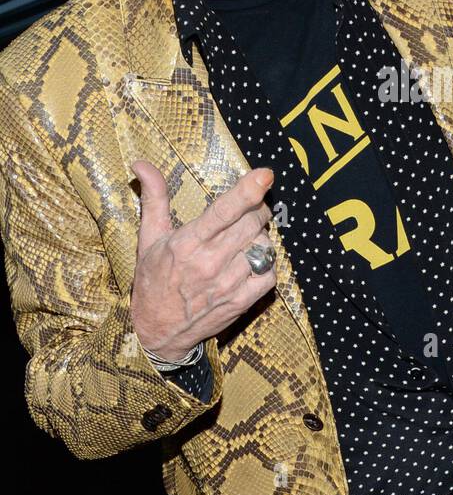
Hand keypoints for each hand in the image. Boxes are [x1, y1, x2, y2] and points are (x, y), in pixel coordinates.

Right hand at [130, 161, 276, 361]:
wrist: (157, 331)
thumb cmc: (153, 279)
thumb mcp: (149, 237)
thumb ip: (154, 198)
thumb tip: (141, 163)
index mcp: (187, 243)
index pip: (224, 211)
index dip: (248, 191)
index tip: (265, 174)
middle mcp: (209, 263)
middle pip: (252, 223)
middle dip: (256, 210)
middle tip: (248, 210)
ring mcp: (228, 285)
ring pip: (263, 246)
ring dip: (260, 236)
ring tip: (245, 238)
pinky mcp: (241, 302)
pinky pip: (269, 273)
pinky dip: (266, 263)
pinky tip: (251, 261)